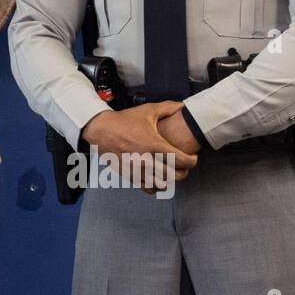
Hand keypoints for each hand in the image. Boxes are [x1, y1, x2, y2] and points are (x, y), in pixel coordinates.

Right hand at [81, 101, 197, 190]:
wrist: (101, 130)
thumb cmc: (124, 120)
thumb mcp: (147, 110)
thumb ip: (167, 108)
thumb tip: (182, 106)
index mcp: (154, 144)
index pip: (182, 160)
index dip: (192, 161)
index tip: (193, 157)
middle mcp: (147, 160)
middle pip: (175, 176)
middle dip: (184, 172)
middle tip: (184, 166)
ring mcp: (138, 169)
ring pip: (162, 184)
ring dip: (170, 180)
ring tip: (171, 173)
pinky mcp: (130, 175)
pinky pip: (148, 188)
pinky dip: (156, 187)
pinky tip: (158, 180)